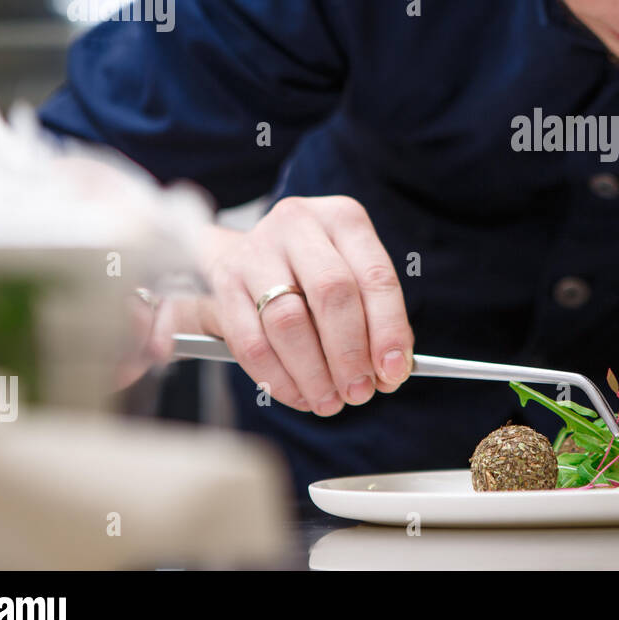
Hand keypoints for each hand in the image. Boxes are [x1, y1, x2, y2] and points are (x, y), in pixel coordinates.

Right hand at [178, 196, 413, 414]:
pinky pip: (250, 342)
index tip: (394, 371)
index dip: (388, 329)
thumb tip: (391, 371)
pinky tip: (300, 395)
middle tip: (360, 392)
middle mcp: (299, 224)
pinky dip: (279, 378)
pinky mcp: (224, 282)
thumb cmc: (317, 272)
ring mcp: (256, 250)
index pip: (375, 276)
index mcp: (343, 218)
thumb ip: (377, 319)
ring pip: (288, 321)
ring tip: (330, 400)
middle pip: (331, 293)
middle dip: (349, 353)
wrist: (253, 255)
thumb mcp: (355, 276)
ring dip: (313, 373)